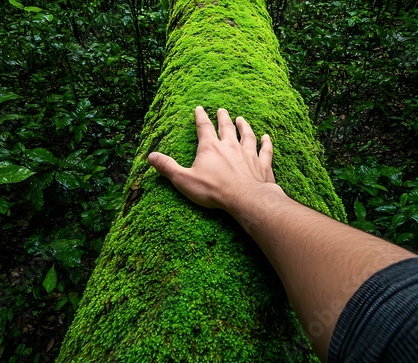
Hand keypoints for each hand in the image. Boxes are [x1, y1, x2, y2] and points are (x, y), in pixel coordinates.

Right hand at [148, 106, 280, 211]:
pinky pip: (265, 150)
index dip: (200, 117)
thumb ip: (168, 167)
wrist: (245, 198)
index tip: (199, 108)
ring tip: (241, 119)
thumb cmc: (213, 190)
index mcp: (210, 148)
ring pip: (247, 135)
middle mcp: (230, 146)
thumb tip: (150, 156)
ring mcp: (248, 154)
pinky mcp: (262, 164)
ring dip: (244, 126)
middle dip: (222, 117)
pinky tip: (267, 137)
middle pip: (226, 127)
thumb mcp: (184, 180)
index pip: (203, 127)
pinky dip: (266, 143)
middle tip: (222, 110)